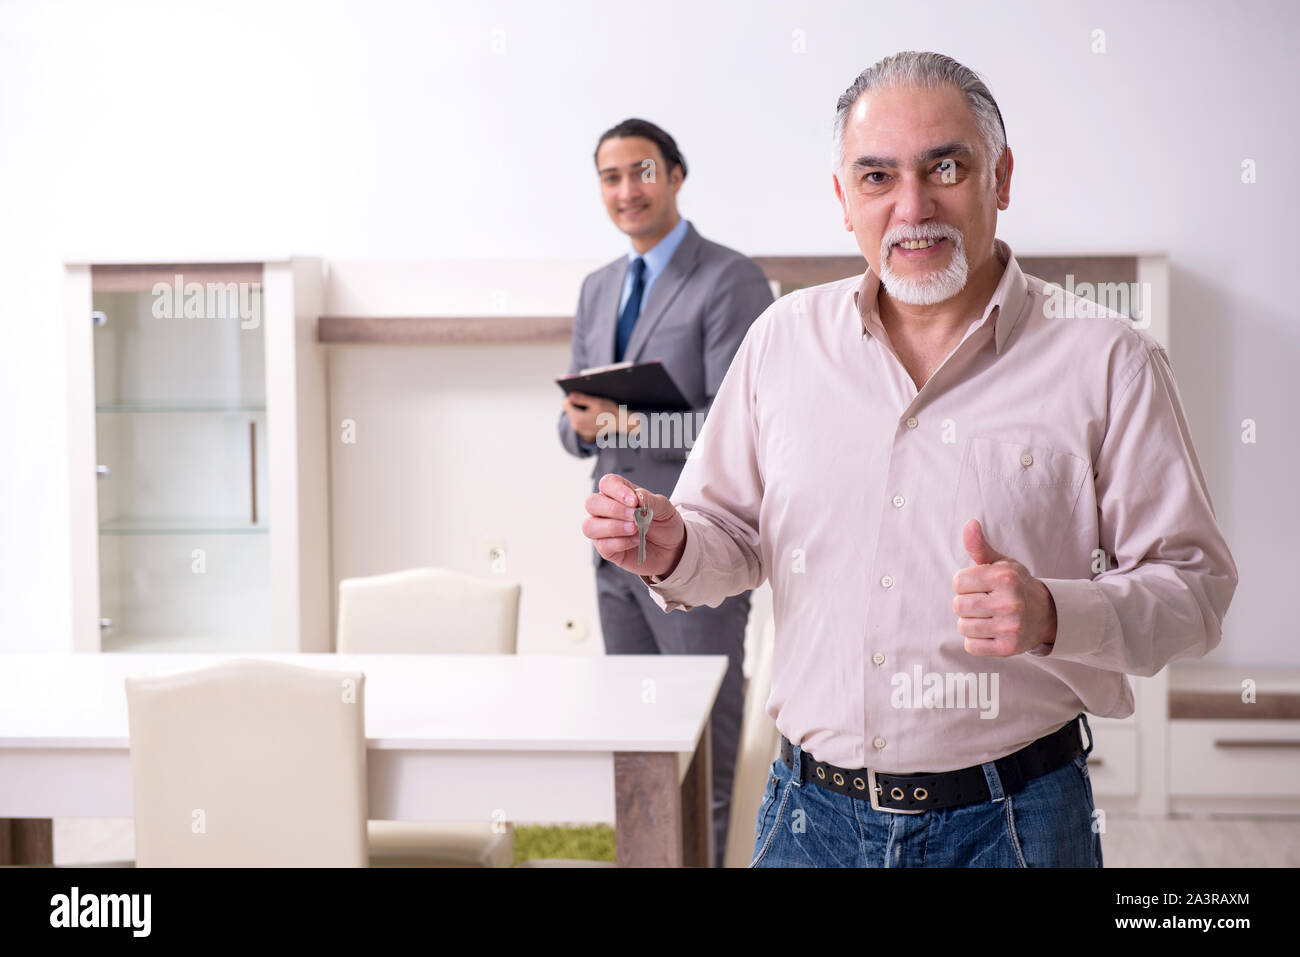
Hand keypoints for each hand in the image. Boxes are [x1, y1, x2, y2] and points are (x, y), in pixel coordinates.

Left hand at [563, 392, 639, 443]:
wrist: (620, 423)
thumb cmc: (610, 411)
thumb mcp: (597, 402)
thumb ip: (582, 398)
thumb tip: (570, 395)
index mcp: (577, 419)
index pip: (566, 403)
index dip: (573, 397)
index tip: (582, 395)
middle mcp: (576, 426)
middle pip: (569, 409)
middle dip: (577, 403)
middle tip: (590, 401)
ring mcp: (580, 430)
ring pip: (574, 414)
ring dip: (581, 409)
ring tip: (592, 407)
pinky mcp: (584, 431)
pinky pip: (580, 419)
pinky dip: (584, 415)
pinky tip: (594, 413)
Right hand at [582, 473, 684, 577]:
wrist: (672, 548)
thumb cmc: (664, 524)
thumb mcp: (665, 508)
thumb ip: (651, 500)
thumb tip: (638, 496)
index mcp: (619, 493)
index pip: (607, 484)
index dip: (617, 490)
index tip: (634, 501)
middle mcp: (606, 510)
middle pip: (591, 503)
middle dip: (613, 509)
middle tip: (635, 516)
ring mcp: (604, 530)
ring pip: (590, 526)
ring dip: (613, 527)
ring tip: (635, 529)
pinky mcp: (607, 549)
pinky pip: (602, 545)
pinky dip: (620, 542)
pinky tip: (636, 540)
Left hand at [951, 519, 1056, 656]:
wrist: (1045, 614)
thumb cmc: (1015, 585)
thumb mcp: (1001, 563)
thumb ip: (980, 546)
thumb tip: (969, 523)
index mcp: (1005, 577)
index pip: (958, 582)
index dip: (965, 584)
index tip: (980, 585)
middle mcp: (1010, 601)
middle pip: (958, 605)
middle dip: (966, 603)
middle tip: (985, 602)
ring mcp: (1011, 627)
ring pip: (963, 627)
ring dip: (970, 623)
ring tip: (988, 617)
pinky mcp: (1008, 648)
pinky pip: (971, 646)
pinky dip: (976, 640)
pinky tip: (991, 631)